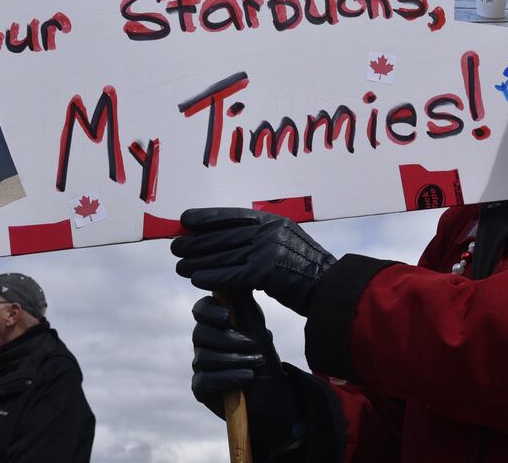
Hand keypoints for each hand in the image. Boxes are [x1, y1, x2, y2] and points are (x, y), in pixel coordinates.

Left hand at [172, 207, 336, 315]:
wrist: (332, 291)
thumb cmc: (308, 274)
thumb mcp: (288, 245)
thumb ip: (263, 241)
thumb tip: (230, 243)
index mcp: (275, 220)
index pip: (234, 215)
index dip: (208, 217)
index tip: (186, 220)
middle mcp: (271, 231)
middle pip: (225, 235)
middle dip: (196, 242)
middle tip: (175, 246)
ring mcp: (269, 249)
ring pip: (225, 256)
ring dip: (198, 261)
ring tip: (179, 266)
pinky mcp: (267, 272)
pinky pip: (232, 275)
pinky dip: (212, 277)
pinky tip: (197, 279)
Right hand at [190, 294, 301, 453]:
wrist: (275, 391)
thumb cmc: (264, 355)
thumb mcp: (257, 326)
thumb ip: (243, 301)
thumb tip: (233, 273)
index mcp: (215, 323)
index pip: (201, 309)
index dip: (210, 311)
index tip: (227, 316)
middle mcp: (203, 342)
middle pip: (200, 333)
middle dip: (229, 339)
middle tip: (254, 345)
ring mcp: (200, 365)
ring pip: (203, 357)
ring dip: (234, 360)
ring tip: (256, 363)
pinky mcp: (200, 388)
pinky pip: (204, 380)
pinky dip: (229, 378)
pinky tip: (247, 378)